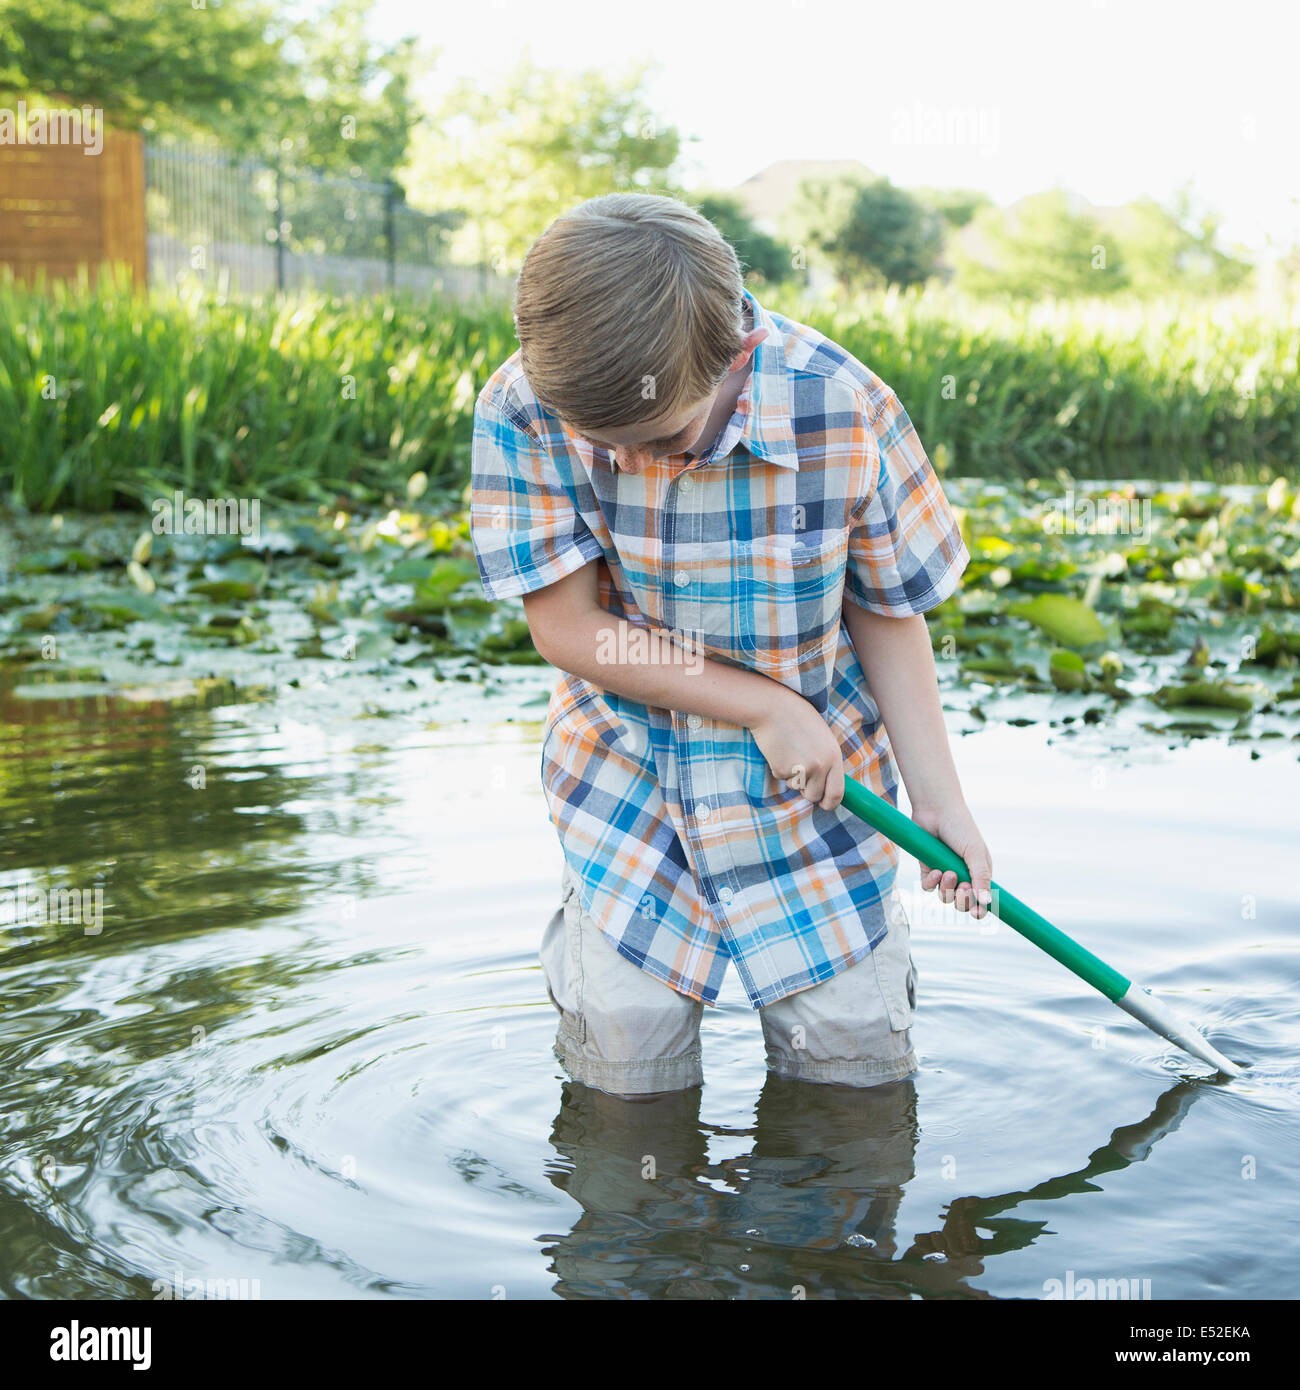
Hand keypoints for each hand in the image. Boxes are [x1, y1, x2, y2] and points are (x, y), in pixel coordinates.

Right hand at [748, 688, 844, 809]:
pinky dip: (779, 768)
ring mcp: (800, 769)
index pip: (837, 793)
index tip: (825, 805)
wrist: (773, 708)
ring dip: (792, 778)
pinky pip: (781, 778)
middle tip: (800, 772)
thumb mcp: (823, 738)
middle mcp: (820, 766)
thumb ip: (828, 761)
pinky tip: (779, 750)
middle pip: (814, 795)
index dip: (830, 803)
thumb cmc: (799, 719)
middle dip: (807, 790)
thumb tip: (826, 785)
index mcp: (834, 757)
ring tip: (790, 752)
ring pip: (796, 788)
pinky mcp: (781, 769)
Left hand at [912, 802, 992, 918]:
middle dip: (962, 900)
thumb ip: (980, 877)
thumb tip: (987, 902)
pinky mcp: (928, 868)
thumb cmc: (961, 828)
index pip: (983, 900)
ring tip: (948, 873)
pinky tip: (934, 870)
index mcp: (980, 873)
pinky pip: (928, 887)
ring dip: (946, 890)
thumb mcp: (974, 853)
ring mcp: (944, 873)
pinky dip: (931, 883)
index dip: (980, 910)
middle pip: (963, 903)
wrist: (936, 810)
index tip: (976, 913)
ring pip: (945, 897)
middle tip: (962, 888)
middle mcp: (963, 876)